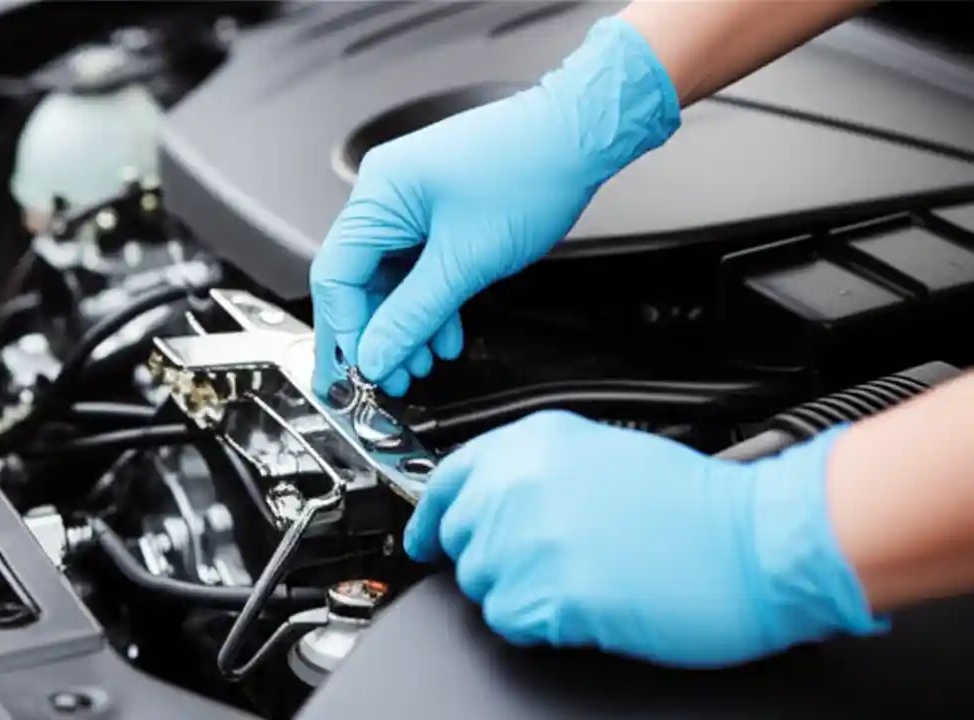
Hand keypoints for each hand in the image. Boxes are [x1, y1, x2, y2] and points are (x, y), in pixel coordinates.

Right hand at [310, 16, 680, 396]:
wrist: (581, 135)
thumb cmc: (531, 171)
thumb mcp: (466, 261)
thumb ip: (414, 315)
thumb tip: (377, 355)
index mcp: (379, 195)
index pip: (336, 276)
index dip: (346, 332)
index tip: (361, 373)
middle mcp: (386, 193)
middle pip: (357, 279)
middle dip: (374, 334)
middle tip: (387, 379)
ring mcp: (411, 200)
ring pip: (389, 277)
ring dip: (403, 323)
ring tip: (420, 362)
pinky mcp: (437, 209)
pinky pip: (416, 264)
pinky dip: (427, 301)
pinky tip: (442, 332)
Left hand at [404, 412, 885, 667]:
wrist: (756, 543)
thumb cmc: (696, 503)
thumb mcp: (602, 451)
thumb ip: (535, 469)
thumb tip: (489, 499)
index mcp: (532, 443)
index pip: (447, 479)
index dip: (433, 515)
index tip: (426, 536)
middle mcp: (520, 485)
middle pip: (458, 538)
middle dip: (488, 558)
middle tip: (538, 566)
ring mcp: (531, 541)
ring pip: (479, 584)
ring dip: (516, 592)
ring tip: (574, 581)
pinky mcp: (550, 596)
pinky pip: (508, 621)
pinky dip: (537, 623)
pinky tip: (580, 606)